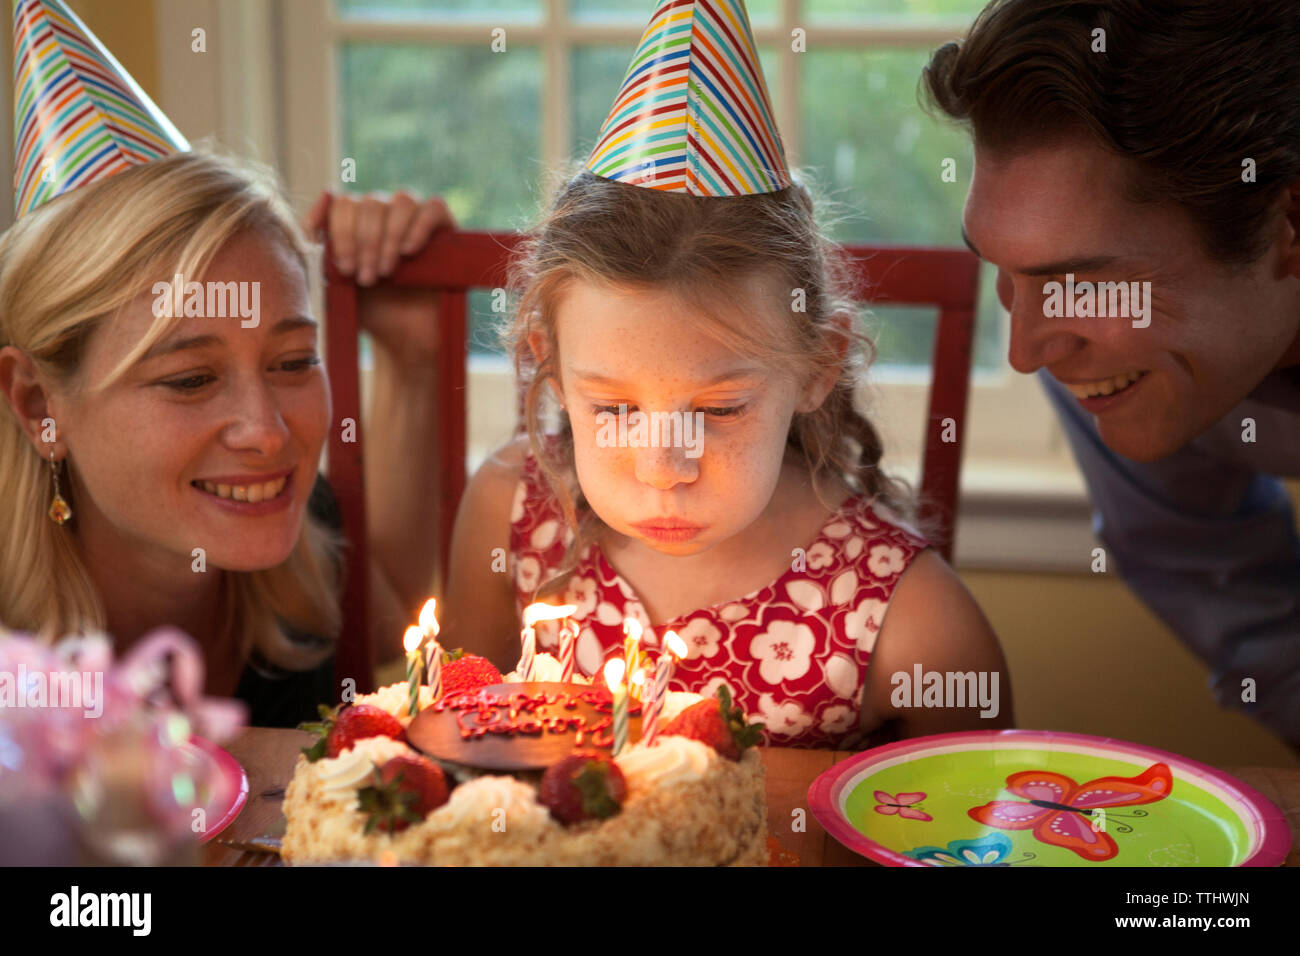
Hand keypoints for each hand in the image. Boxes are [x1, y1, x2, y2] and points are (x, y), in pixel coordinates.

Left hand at [304, 190, 455, 367]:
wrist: (409, 339)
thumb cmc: (371, 312)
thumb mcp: (335, 287)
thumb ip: (318, 259)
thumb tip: (307, 226)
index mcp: (358, 221)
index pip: (344, 204)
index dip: (341, 232)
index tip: (343, 268)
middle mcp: (386, 213)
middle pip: (370, 203)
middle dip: (364, 242)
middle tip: (366, 279)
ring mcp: (417, 217)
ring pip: (401, 202)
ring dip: (389, 237)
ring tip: (386, 271)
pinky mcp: (446, 228)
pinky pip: (433, 208)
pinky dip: (418, 226)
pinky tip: (409, 252)